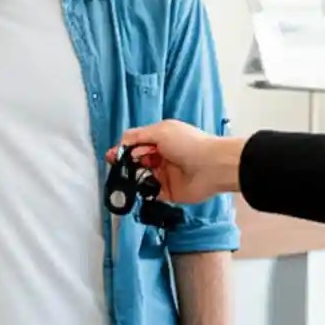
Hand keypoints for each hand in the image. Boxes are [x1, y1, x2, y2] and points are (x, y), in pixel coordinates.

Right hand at [106, 119, 245, 203]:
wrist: (212, 166)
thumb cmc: (189, 144)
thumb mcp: (161, 131)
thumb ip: (137, 136)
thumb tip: (121, 144)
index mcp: (161, 139)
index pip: (136, 144)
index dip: (124, 150)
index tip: (113, 156)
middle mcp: (161, 157)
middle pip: (136, 161)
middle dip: (126, 164)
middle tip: (119, 167)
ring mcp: (164, 175)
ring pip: (141, 177)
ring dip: (132, 178)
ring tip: (130, 177)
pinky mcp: (168, 192)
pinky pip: (150, 193)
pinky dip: (142, 192)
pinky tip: (138, 189)